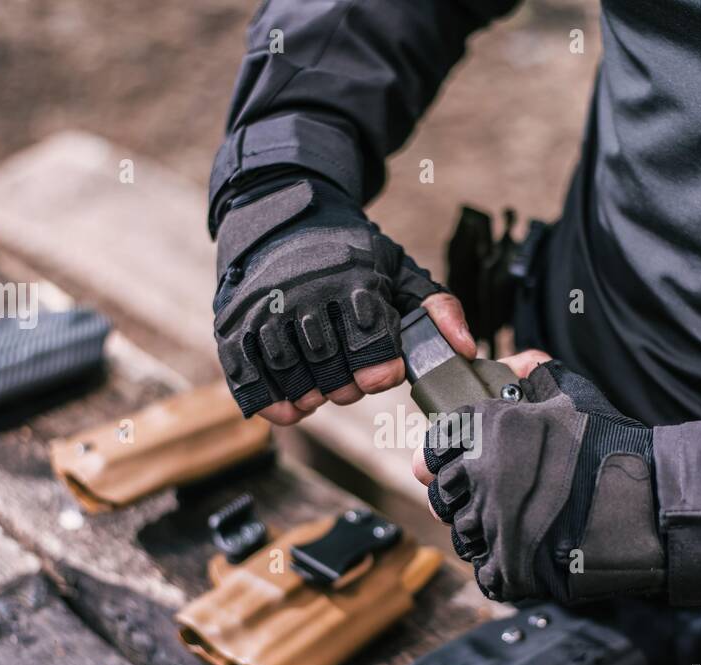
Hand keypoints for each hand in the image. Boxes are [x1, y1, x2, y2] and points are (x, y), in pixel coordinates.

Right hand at [212, 174, 473, 423]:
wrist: (285, 219)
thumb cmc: (351, 256)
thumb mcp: (401, 270)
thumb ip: (438, 308)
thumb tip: (466, 349)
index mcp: (352, 278)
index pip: (370, 340)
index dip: (380, 370)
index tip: (384, 376)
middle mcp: (305, 292)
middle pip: (329, 366)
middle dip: (346, 387)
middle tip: (352, 384)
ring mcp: (266, 308)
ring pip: (289, 373)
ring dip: (311, 396)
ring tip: (322, 393)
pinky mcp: (235, 323)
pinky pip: (247, 375)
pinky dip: (270, 401)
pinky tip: (291, 409)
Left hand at [414, 357, 665, 603]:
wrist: (647, 501)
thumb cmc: (611, 444)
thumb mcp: (571, 392)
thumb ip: (537, 375)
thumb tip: (519, 364)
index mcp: (487, 429)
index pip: (437, 444)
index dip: (446, 454)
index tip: (461, 461)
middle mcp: (481, 473)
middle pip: (442, 491)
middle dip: (460, 495)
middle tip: (490, 496)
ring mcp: (492, 522)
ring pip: (461, 533)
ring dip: (480, 531)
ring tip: (510, 525)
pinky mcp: (507, 564)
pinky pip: (483, 570)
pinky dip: (497, 566)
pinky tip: (520, 554)